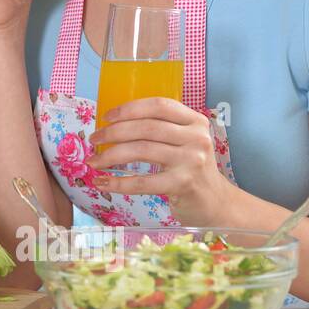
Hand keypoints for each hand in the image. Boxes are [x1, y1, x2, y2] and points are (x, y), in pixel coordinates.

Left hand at [86, 97, 234, 224]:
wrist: (215, 202)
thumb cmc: (190, 168)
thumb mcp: (184, 142)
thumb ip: (161, 129)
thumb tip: (114, 123)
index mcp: (195, 121)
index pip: (159, 106)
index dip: (129, 108)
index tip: (107, 117)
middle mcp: (196, 138)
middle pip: (146, 127)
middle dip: (113, 132)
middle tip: (94, 139)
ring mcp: (191, 161)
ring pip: (140, 150)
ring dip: (110, 155)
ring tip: (93, 161)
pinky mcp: (182, 184)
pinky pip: (142, 181)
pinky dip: (118, 183)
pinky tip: (102, 183)